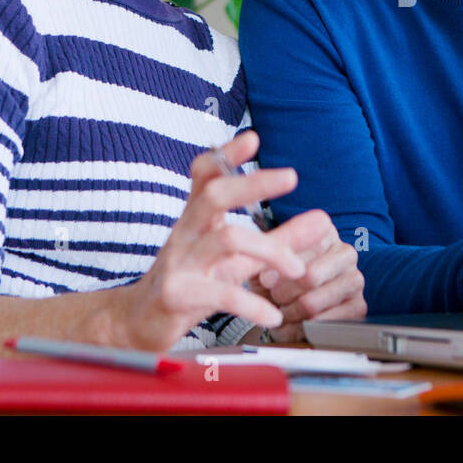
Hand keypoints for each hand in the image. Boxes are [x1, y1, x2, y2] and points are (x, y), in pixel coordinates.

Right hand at [112, 131, 306, 350]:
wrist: (140, 324)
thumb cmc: (192, 282)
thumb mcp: (237, 259)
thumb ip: (279, 239)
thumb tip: (322, 218)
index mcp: (198, 218)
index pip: (206, 175)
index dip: (226, 154)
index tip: (252, 138)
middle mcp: (186, 233)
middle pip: (214, 195)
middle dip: (252, 182)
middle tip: (291, 175)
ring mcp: (179, 262)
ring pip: (225, 239)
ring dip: (269, 251)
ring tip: (297, 270)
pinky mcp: (177, 295)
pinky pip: (218, 292)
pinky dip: (250, 304)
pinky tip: (272, 316)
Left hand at [248, 210, 366, 341]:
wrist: (284, 302)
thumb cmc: (277, 278)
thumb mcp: (267, 261)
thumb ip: (267, 262)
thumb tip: (268, 277)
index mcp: (325, 233)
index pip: (303, 248)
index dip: (279, 268)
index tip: (265, 280)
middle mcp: (346, 253)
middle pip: (310, 277)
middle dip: (283, 294)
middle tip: (274, 299)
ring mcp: (355, 280)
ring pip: (314, 303)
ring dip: (290, 313)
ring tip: (282, 313)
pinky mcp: (358, 306)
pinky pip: (325, 324)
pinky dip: (303, 329)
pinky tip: (295, 325)